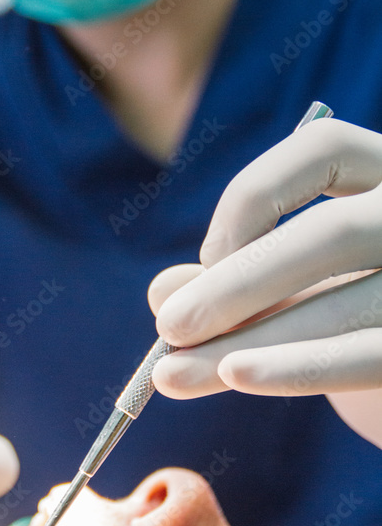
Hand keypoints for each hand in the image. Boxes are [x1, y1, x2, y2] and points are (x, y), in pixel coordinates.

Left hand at [147, 119, 381, 447]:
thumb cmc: (340, 308)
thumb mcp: (289, 282)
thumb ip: (229, 277)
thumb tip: (164, 292)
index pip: (325, 149)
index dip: (255, 197)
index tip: (207, 256)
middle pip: (334, 233)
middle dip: (238, 282)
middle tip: (169, 326)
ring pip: (344, 303)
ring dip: (247, 342)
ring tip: (174, 374)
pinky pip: (367, 357)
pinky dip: (296, 369)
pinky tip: (237, 377)